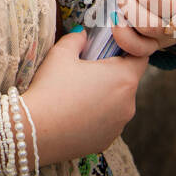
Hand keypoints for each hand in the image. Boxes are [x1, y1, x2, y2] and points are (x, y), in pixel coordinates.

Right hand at [22, 27, 149, 165]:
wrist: (35, 131)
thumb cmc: (50, 89)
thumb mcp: (60, 54)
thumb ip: (77, 38)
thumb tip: (83, 34)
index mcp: (123, 78)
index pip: (140, 57)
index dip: (126, 49)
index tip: (108, 47)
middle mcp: (128, 104)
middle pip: (127, 81)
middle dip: (111, 73)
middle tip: (86, 68)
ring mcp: (119, 125)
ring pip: (117, 103)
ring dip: (104, 95)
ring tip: (76, 93)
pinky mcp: (107, 140)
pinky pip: (107, 121)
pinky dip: (96, 115)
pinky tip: (74, 112)